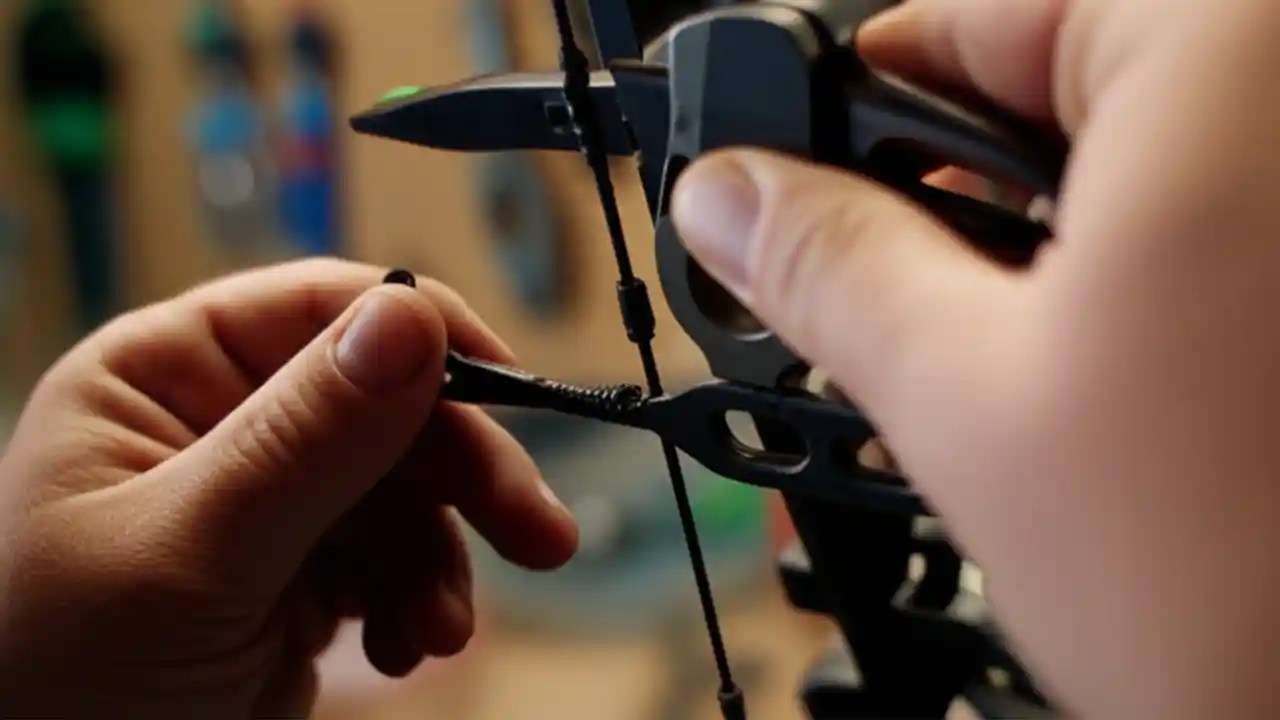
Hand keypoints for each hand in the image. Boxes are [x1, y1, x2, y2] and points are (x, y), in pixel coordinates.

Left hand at [0, 259, 577, 717]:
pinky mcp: (292, 575)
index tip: (513, 388)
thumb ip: (307, 441)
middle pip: (384, 404)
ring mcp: (260, 503)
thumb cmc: (62, 684)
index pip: (318, 310)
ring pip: (402, 490)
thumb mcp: (189, 557)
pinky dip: (414, 601)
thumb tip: (415, 318)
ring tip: (438, 633)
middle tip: (541, 535)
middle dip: (462, 475)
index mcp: (162, 375)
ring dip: (439, 559)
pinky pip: (390, 559)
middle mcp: (216, 423)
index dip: (424, 335)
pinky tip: (404, 647)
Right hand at [672, 0, 1279, 716]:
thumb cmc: (1268, 596)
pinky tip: (1104, 374)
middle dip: (951, 202)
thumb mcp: (977, 409)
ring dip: (1041, 260)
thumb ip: (829, 271)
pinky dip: (1139, 288)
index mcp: (1239, 46)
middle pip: (1065, 92)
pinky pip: (1221, 223)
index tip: (791, 169)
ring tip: (996, 365)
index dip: (856, 106)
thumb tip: (732, 199)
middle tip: (883, 300)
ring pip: (1143, 168)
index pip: (976, 12)